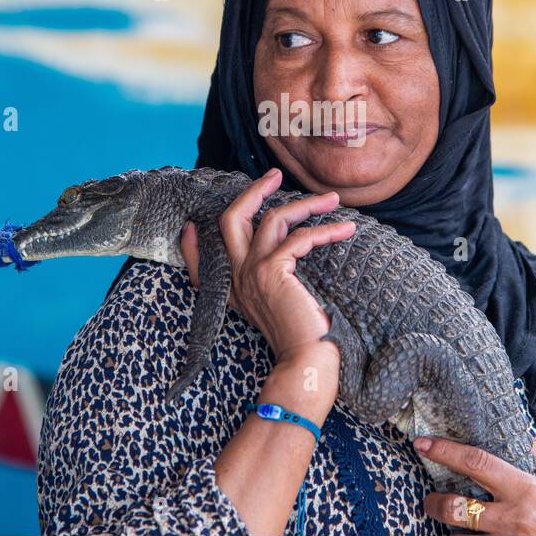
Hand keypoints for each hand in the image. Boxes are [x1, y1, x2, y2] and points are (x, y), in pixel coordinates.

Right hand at [180, 167, 355, 367]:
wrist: (305, 361)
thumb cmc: (299, 336)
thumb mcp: (279, 307)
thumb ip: (273, 282)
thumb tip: (283, 259)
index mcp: (234, 288)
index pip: (198, 261)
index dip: (190, 243)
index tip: (190, 227)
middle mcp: (237, 277)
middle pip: (232, 219)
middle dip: (253, 191)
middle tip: (274, 175)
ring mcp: (252, 272)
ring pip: (272, 219)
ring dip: (305, 204)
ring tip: (331, 200)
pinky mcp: (272, 271)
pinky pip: (299, 237)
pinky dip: (326, 230)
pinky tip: (345, 230)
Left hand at [415, 438, 535, 535]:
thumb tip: (518, 437)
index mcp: (526, 490)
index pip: (478, 463)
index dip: (446, 451)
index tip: (424, 444)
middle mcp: (513, 518)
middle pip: (457, 507)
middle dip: (435, 502)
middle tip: (429, 497)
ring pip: (461, 534)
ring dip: (450, 525)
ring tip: (447, 516)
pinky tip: (466, 534)